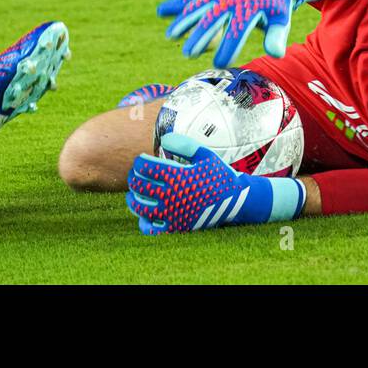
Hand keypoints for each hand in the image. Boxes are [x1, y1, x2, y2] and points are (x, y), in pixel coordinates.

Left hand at [126, 133, 304, 232]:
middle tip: (135, 174)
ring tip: (134, 193)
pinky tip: (145, 213)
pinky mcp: (176, 228)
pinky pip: (150, 228)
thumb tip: (162, 140)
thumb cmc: (218, 174)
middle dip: (134, 178)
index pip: (146, 167)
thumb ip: (183, 144)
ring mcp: (173, 214)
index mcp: (178, 176)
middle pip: (140, 186)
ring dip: (133, 198)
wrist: (235, 200)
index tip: (141, 160)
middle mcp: (172, 196)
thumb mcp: (204, 155)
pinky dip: (143, 221)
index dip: (139, 162)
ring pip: (141, 207)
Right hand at [164, 0, 327, 63]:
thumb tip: (276, 53)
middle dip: (201, 36)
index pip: (238, 31)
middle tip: (189, 54)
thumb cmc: (277, 3)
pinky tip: (161, 11)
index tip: (220, 64)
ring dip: (184, 20)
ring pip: (199, 7)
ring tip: (170, 35)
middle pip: (214, 19)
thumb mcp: (282, 18)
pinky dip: (178, 3)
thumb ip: (277, 35)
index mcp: (251, 8)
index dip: (229, 47)